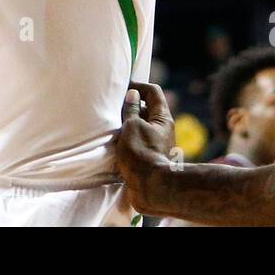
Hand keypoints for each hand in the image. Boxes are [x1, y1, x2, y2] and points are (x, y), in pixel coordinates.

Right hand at [116, 81, 176, 213]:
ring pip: (141, 126)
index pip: (153, 92)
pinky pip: (138, 140)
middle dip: (130, 106)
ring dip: (127, 123)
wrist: (150, 188)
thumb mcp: (132, 126)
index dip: (137, 86)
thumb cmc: (141, 153)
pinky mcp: (150, 157)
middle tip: (113, 107)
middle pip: (146, 109)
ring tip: (111, 125)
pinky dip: (127, 137)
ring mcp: (157, 143)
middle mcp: (163, 129)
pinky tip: (115, 142)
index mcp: (163, 118)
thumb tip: (133, 94)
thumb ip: (131, 110)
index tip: (122, 88)